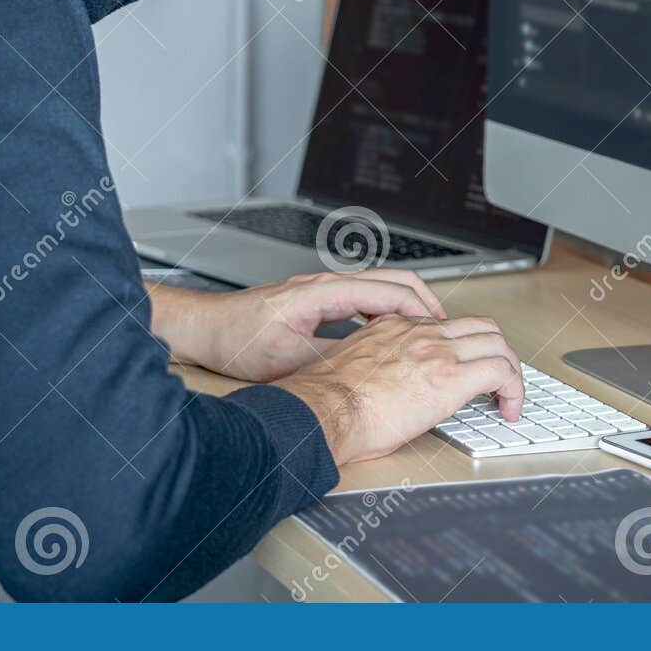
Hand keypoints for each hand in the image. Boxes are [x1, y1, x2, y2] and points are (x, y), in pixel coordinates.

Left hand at [149, 269, 444, 382]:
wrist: (203, 327)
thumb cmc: (233, 338)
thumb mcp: (284, 359)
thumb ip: (327, 361)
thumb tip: (366, 370)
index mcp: (323, 291)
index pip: (389, 290)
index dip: (422, 311)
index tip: (442, 330)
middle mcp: (325, 284)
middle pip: (393, 280)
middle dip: (425, 303)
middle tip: (446, 330)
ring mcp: (321, 291)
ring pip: (379, 287)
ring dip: (406, 306)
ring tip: (425, 334)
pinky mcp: (315, 302)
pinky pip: (363, 299)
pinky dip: (385, 312)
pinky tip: (387, 336)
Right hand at [277, 315, 524, 463]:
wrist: (325, 410)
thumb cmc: (328, 400)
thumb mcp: (356, 365)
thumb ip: (380, 364)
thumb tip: (392, 386)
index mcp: (395, 328)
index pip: (447, 325)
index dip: (466, 346)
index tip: (468, 366)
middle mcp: (420, 333)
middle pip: (481, 327)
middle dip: (498, 353)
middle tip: (500, 379)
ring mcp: (438, 351)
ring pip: (497, 343)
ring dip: (510, 370)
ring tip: (509, 395)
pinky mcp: (451, 378)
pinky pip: (502, 372)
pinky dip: (515, 389)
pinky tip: (510, 408)